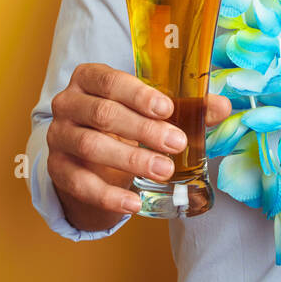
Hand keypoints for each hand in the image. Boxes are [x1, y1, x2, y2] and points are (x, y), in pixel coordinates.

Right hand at [47, 63, 232, 226]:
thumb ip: (189, 107)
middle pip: (102, 114)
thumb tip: (223, 107)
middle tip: (177, 143)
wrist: (93, 154)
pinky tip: (133, 203)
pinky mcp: (57, 169)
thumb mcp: (155, 111)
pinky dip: (107, 195)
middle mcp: (68, 103)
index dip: (138, 94)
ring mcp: (59, 136)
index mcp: (90, 78)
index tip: (167, 109)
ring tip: (163, 170)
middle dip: (143, 129)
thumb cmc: (127, 120)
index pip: (110, 81)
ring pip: (91, 147)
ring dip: (130, 159)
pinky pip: (79, 183)